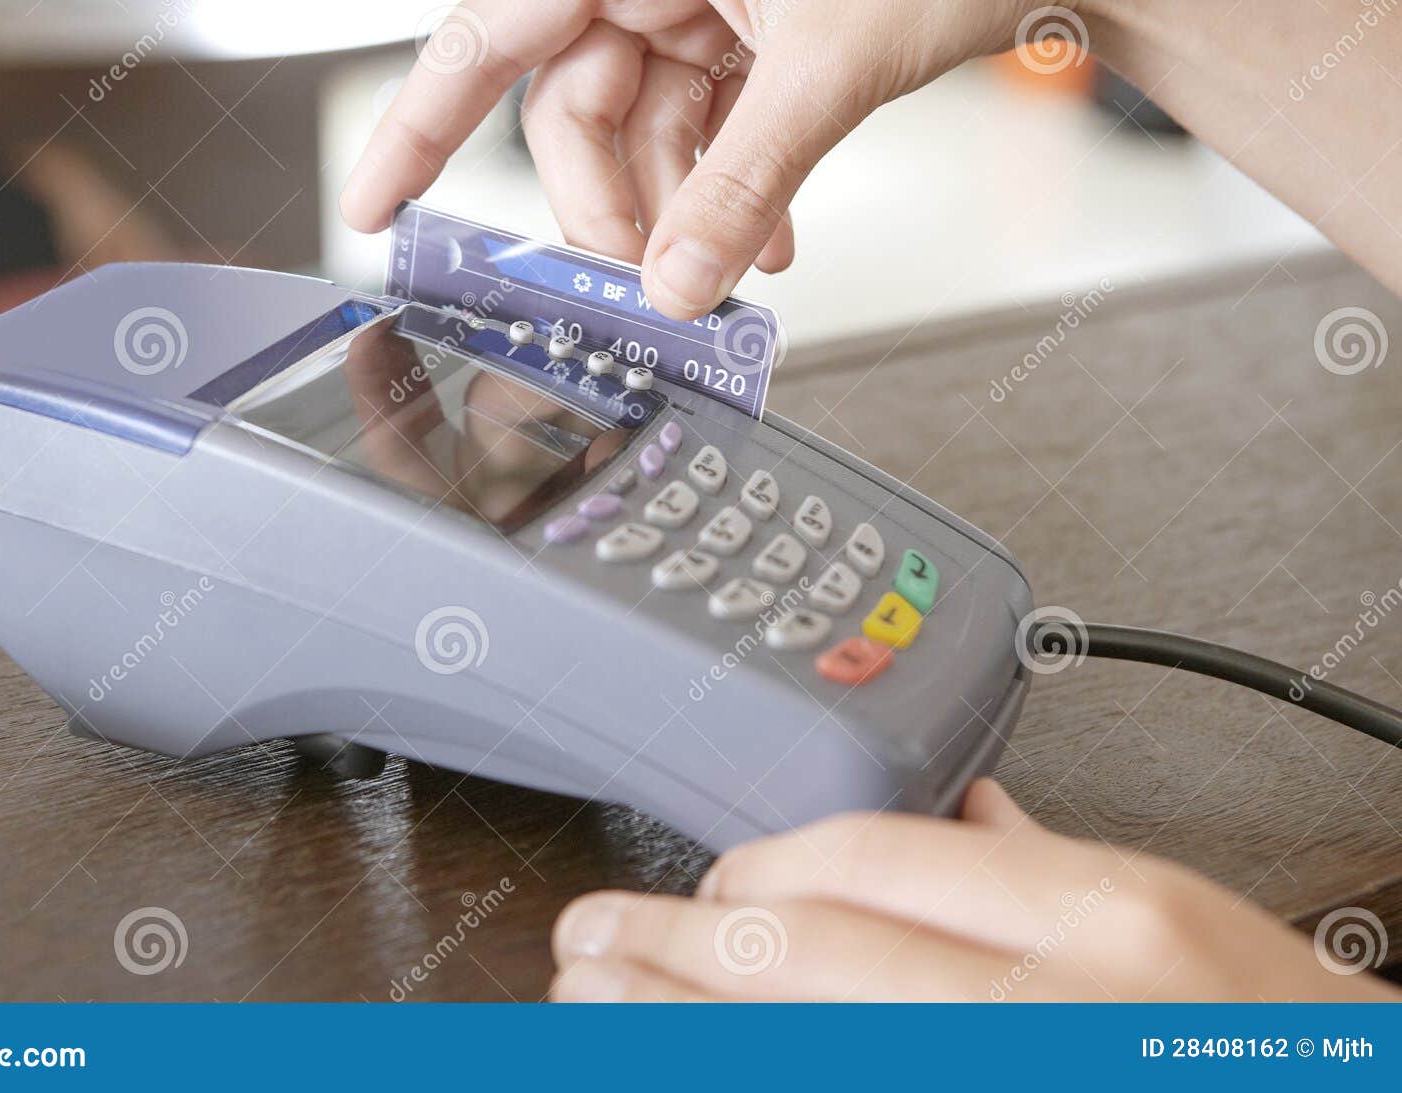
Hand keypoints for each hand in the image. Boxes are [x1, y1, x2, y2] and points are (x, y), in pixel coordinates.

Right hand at [341, 0, 1102, 318]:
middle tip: (647, 282)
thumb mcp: (828, 61)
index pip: (484, 35)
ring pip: (642, 129)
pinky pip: (705, 126)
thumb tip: (676, 284)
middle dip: (612, 206)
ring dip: (681, 211)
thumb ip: (742, 183)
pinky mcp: (750, 27)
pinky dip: (728, 188)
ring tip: (734, 267)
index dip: (418, 127)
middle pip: (572, 107)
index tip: (374, 206)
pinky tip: (768, 238)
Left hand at [548, 779, 1398, 1000]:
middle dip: (672, 943)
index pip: (881, 856)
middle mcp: (1048, 1009)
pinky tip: (681, 1064)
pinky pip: (832, 1092)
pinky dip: (743, 1077)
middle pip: (806, 951)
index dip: (765, 863)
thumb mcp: (1201, 933)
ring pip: (795, 1045)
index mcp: (1107, 918)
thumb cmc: (1291, 1053)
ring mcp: (1008, 1081)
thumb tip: (967, 812)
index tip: (710, 884)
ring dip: (669, 1024)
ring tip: (586, 1008)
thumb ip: (1060, 867)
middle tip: (589, 936)